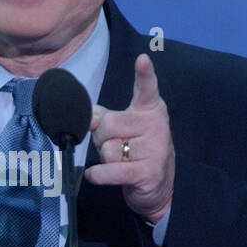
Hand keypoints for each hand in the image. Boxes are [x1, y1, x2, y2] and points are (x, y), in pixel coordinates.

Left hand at [84, 53, 173, 223]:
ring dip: (104, 159)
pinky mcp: (148, 173)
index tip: (142, 59)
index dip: (144, 74)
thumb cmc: (134, 151)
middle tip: (115, 146)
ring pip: (107, 149)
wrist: (157, 187)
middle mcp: (156, 126)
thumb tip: (89, 117)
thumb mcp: (122, 128)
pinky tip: (97, 175)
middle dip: (101, 138)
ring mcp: (155, 150)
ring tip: (120, 162)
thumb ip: (103, 116)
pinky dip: (98, 175)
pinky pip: (110, 170)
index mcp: (150, 109)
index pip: (146, 88)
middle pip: (108, 124)